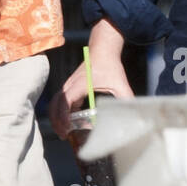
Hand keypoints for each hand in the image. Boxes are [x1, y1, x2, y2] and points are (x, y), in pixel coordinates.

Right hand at [48, 23, 133, 138]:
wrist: (103, 50)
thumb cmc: (110, 65)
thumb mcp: (120, 83)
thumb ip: (125, 98)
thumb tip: (131, 114)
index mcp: (81, 83)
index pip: (66, 101)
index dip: (64, 116)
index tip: (68, 128)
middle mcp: (71, 84)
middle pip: (55, 104)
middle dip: (57, 121)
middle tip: (64, 135)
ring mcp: (69, 85)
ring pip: (55, 103)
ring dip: (56, 117)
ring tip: (64, 132)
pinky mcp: (70, 87)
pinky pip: (60, 101)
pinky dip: (60, 112)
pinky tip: (70, 122)